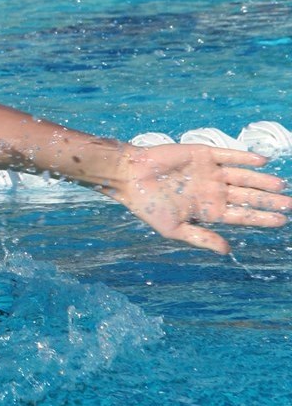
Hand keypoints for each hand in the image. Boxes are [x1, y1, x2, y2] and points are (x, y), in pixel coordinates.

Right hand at [111, 144, 290, 252]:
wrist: (129, 176)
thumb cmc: (147, 205)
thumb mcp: (173, 229)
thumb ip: (201, 237)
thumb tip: (227, 251)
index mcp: (208, 210)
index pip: (242, 215)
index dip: (261, 217)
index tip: (282, 221)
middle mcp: (213, 191)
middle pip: (248, 196)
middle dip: (269, 200)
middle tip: (290, 203)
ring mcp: (210, 172)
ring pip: (243, 177)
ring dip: (262, 181)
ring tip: (281, 185)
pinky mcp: (203, 154)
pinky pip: (229, 156)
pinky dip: (245, 158)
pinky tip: (262, 162)